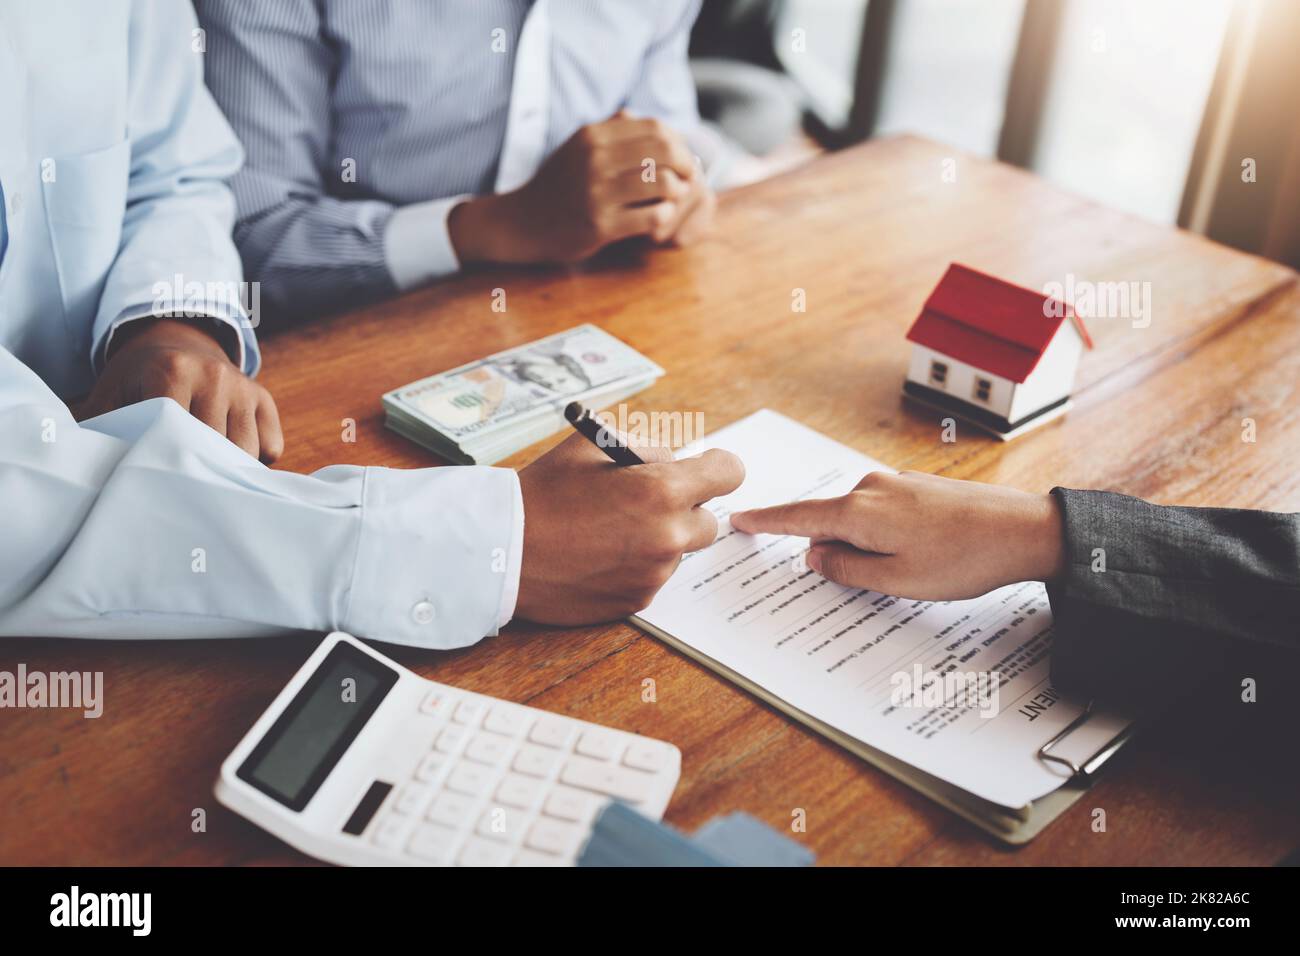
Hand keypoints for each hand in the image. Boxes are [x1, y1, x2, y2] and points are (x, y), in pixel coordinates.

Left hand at [79, 318, 283, 462]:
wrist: (175, 341)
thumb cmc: (135, 381)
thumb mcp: (108, 397)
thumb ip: (95, 429)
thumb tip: (76, 469)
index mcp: (172, 371)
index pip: (180, 435)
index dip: (169, 463)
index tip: (157, 479)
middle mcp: (215, 375)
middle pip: (218, 449)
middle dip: (200, 469)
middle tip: (179, 484)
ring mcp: (243, 386)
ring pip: (248, 452)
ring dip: (228, 467)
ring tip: (203, 469)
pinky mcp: (264, 397)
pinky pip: (270, 447)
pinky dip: (254, 459)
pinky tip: (228, 454)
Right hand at [449, 112, 713, 264]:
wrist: (522, 223)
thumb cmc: (558, 185)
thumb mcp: (578, 148)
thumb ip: (608, 130)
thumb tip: (637, 114)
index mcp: (593, 136)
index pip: (654, 128)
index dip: (678, 142)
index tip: (681, 158)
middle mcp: (595, 159)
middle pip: (664, 151)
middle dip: (685, 165)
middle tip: (687, 179)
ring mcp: (597, 193)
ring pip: (662, 183)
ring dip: (677, 192)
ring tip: (672, 199)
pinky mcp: (601, 225)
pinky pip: (653, 216)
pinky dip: (664, 217)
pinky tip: (658, 218)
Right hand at [515, 432, 744, 624]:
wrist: (502, 550)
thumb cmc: (544, 491)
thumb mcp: (593, 443)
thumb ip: (647, 446)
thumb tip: (676, 459)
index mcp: (662, 490)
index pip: (729, 473)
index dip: (715, 467)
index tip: (704, 470)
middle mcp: (668, 536)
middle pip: (709, 519)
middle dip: (684, 508)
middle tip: (644, 502)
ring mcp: (654, 574)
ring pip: (679, 550)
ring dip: (659, 538)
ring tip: (610, 529)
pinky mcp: (637, 601)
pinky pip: (654, 576)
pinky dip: (636, 565)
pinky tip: (599, 554)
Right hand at [730, 471, 1066, 600]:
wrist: (1024, 530)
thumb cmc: (961, 560)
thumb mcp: (896, 580)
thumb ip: (847, 568)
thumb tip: (816, 555)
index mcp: (858, 511)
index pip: (798, 518)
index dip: (767, 521)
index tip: (740, 518)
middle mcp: (872, 488)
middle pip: (831, 520)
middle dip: (834, 550)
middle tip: (867, 580)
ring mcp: (897, 484)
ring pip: (862, 519)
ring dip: (868, 547)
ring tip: (910, 573)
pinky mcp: (919, 487)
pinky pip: (885, 513)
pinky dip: (888, 536)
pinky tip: (920, 556)